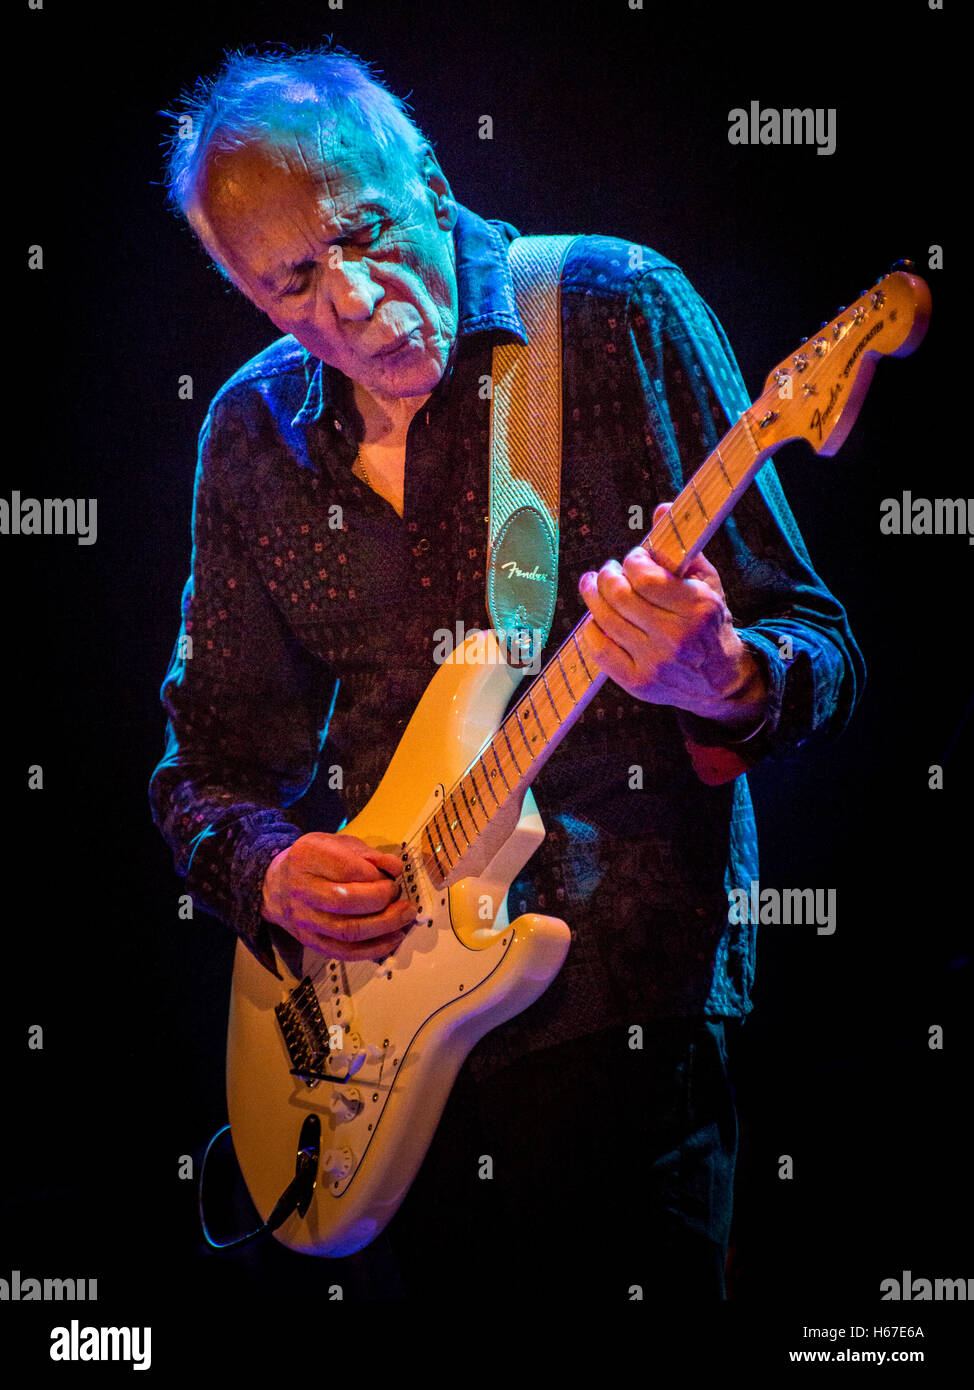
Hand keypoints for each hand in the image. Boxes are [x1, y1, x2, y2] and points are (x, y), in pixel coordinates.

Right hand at [261, 832, 415, 960]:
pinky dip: (374, 949)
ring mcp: (304, 920)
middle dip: (382, 900)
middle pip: (346, 901)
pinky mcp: (310, 942)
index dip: (376, 874)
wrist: (276, 885)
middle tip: (398, 894)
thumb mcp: (335, 843)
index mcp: (307, 857)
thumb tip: (394, 867)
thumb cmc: (313, 862)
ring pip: (348, 931)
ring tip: (404, 916)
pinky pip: (344, 953)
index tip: (391, 873)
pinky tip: (392, 939)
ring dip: (384, 926)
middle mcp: (301, 890)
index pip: (347, 868)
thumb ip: (366, 853)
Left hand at [578, 503, 767, 727]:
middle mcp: (676, 636)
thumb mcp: (706, 583)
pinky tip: (595, 617)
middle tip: (607, 570)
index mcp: (697, 607)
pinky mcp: (637, 682)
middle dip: (606, 575)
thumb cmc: (709, 625)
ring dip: (592, 596)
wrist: (719, 682)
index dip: (631, 561)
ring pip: (604, 620)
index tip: (633, 559)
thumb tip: (660, 510)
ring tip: (592, 584)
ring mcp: (654, 662)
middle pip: (619, 596)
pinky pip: (598, 649)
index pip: (644, 576)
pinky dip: (591, 628)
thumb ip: (682, 548)